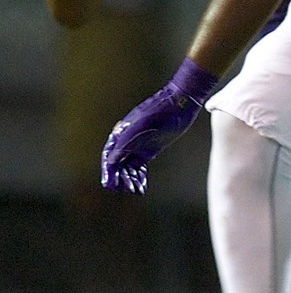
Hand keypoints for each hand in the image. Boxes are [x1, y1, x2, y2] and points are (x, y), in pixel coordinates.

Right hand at [101, 59, 219, 194]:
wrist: (180, 101)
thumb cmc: (160, 110)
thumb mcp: (142, 126)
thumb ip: (126, 142)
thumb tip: (110, 160)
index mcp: (121, 134)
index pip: (109, 156)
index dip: (108, 171)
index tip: (109, 185)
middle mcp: (127, 141)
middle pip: (118, 164)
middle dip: (120, 178)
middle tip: (124, 190)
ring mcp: (138, 146)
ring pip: (129, 167)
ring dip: (130, 179)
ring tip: (135, 191)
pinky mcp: (150, 149)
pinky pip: (140, 166)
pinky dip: (140, 177)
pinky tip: (141, 187)